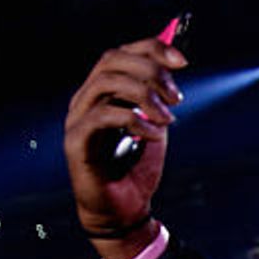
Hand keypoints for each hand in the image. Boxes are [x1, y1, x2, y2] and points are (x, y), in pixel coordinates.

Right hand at [63, 34, 185, 240]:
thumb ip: (159, 98)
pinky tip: (153, 134)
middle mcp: (86, 99)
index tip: (182, 60)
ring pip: (106, 82)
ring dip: (144, 94)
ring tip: (167, 117)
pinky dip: (134, 120)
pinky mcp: (76, 141)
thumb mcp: (155, 125)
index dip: (151, 48)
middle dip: (151, 70)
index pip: (121, 52)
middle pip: (112, 59)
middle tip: (176, 96)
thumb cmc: (136, 168)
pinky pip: (102, 116)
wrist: (124, 210)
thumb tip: (174, 67)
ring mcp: (77, 118)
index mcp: (103, 92)